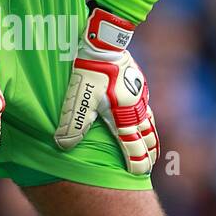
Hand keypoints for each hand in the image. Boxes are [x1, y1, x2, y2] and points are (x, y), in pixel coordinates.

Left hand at [54, 4, 158, 175]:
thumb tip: (63, 146)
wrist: (103, 40)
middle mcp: (135, 107)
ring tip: (152, 146)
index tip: (140, 174)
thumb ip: (72, 124)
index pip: (133, 145)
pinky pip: (146, 104)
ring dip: (151, 135)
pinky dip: (146, 116)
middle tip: (150, 165)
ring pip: (149, 120)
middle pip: (147, 135)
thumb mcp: (77, 98)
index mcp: (122, 115)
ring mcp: (139, 93)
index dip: (138, 161)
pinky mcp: (138, 81)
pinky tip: (143, 115)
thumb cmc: (89, 70)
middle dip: (149, 152)